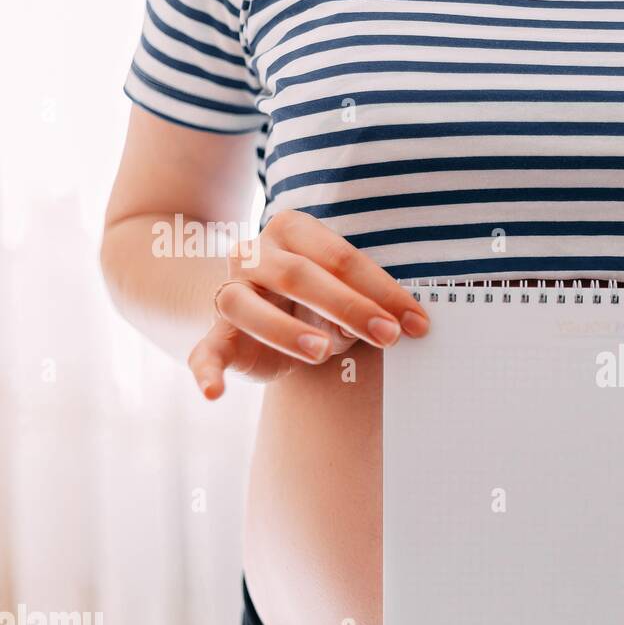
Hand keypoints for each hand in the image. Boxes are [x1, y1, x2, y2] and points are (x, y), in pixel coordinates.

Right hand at [187, 210, 428, 398]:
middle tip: (388, 336)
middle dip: (348, 307)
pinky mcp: (216, 332)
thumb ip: (361, 304)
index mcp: (293, 231)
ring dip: (284, 330)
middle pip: (299, 276)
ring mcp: (229, 291)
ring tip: (321, 352)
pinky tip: (213, 393)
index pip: (342, 258)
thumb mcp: (341, 295)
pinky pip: (205, 350)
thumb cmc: (313, 298)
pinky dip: (206, 371)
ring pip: (247, 306)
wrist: (250, 304)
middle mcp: (254, 253)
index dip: (383, 291)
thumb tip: (394, 326)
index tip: (418, 323)